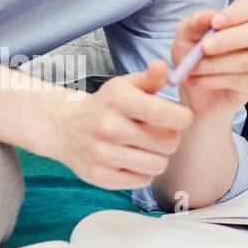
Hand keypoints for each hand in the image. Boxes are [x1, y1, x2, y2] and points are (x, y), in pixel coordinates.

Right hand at [49, 61, 193, 189]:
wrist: (64, 127)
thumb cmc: (106, 104)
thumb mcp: (125, 85)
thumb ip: (151, 78)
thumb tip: (162, 67)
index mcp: (118, 101)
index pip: (162, 112)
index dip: (183, 117)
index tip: (182, 117)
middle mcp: (108, 128)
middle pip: (168, 142)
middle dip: (171, 137)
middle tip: (160, 132)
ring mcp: (101, 154)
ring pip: (158, 165)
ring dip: (159, 156)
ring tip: (147, 146)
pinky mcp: (98, 176)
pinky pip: (142, 181)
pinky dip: (143, 172)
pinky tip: (132, 159)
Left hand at [171, 0, 247, 120]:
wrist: (190, 92)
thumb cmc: (193, 58)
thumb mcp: (185, 37)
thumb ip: (195, 23)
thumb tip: (210, 15)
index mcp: (244, 21)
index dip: (238, 12)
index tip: (215, 22)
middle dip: (229, 39)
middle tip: (204, 47)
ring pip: (245, 60)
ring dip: (212, 64)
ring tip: (192, 69)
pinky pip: (236, 80)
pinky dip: (210, 80)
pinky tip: (196, 81)